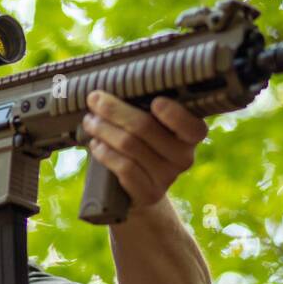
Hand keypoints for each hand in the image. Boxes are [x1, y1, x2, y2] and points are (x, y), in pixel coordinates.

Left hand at [82, 92, 206, 207]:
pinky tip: (95, 144)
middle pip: (145, 127)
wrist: (138, 190)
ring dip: (103, 129)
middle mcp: (184, 157)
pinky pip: (123, 167)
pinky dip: (104, 152)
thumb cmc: (141, 146)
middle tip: (94, 100)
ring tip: (90, 122)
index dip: (175, 115)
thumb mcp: (148, 126)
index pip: (192, 126)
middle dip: (114, 110)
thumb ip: (140, 106)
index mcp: (190, 135)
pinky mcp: (149, 193)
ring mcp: (167, 178)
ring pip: (129, 145)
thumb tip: (106, 90)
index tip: (156, 102)